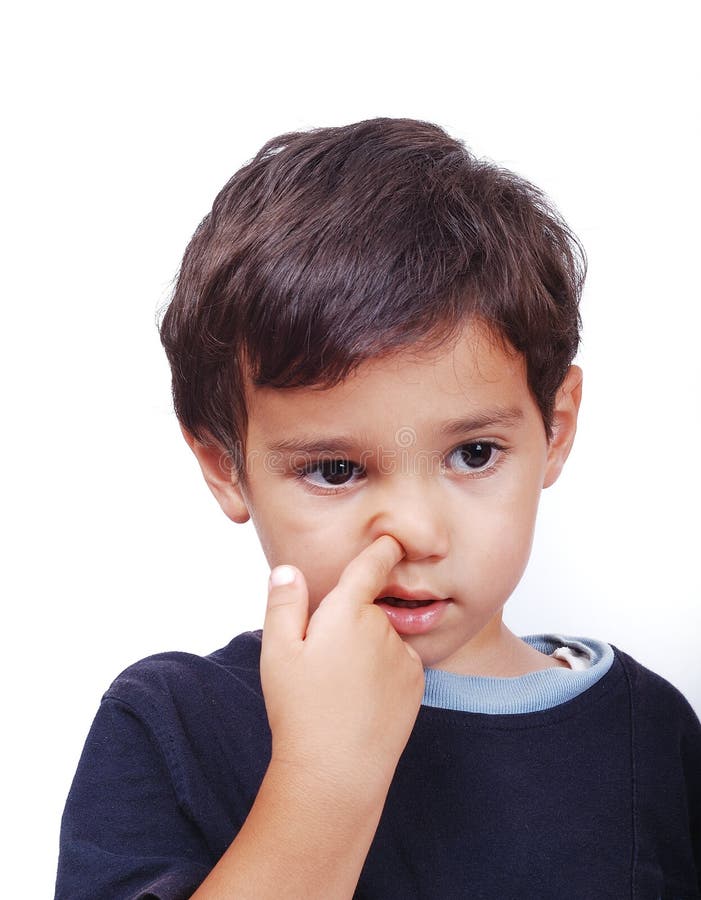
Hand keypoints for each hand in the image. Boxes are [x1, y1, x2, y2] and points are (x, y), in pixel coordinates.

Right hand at [261, 535, 424, 797]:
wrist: (338, 771)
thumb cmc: (300, 709)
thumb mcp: (277, 651)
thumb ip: (284, 602)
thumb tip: (288, 569)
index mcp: (348, 610)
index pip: (372, 565)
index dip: (382, 548)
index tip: (390, 538)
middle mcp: (383, 626)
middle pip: (367, 609)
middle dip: (350, 621)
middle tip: (320, 659)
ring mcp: (403, 655)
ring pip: (382, 638)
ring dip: (366, 648)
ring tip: (339, 688)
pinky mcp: (416, 683)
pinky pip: (397, 664)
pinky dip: (382, 672)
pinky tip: (361, 700)